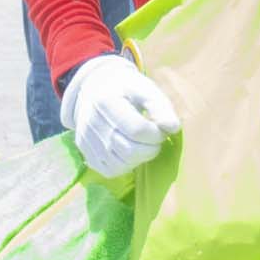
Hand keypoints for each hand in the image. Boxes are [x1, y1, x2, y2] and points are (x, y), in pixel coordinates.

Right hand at [60, 53, 181, 179]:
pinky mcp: (86, 152)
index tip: (161, 128)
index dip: (156, 134)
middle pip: (128, 150)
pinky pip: (109, 171)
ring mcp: (86, 140)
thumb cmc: (124, 89)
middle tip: (156, 139)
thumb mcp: (144, 88)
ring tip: (144, 145)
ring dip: (140, 158)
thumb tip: (173, 127)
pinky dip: (125, 166)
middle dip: (151, 149)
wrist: (93, 89)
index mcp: (106, 102)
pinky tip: (130, 152)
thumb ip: (160, 106)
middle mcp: (92, 123)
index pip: (137, 130)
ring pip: (120, 164)